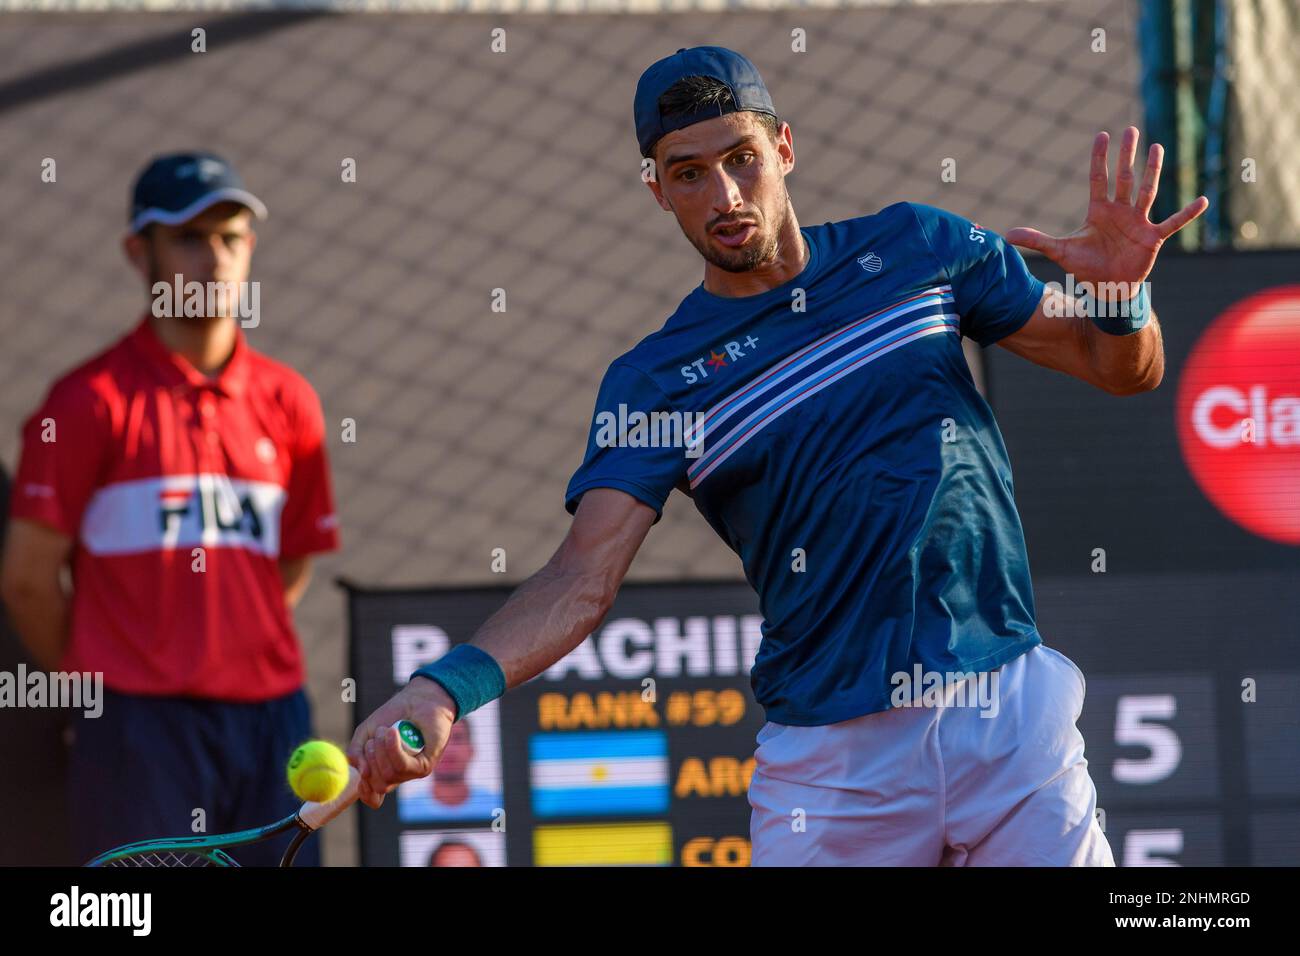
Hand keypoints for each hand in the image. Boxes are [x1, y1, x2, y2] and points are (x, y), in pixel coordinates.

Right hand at [346, 678, 456, 808]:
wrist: (418, 699)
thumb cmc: (393, 715)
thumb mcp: (366, 733)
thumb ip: (356, 752)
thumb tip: (361, 773)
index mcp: (382, 771)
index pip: (373, 796)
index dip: (364, 792)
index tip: (360, 774)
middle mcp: (398, 775)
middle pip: (378, 786)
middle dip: (370, 761)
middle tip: (373, 740)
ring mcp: (412, 772)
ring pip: (389, 775)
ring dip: (382, 751)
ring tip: (386, 730)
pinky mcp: (425, 765)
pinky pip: (403, 766)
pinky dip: (394, 750)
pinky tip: (393, 733)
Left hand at [1006, 127, 1207, 290]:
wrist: (1106, 288)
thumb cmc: (1085, 267)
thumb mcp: (1060, 252)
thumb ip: (1037, 240)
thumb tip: (1007, 236)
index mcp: (1099, 211)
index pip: (1098, 178)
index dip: (1099, 158)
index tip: (1101, 135)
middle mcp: (1120, 211)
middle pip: (1125, 178)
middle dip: (1127, 155)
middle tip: (1130, 130)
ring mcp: (1138, 222)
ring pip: (1147, 191)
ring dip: (1153, 170)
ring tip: (1157, 147)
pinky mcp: (1152, 238)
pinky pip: (1172, 223)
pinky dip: (1186, 214)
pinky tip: (1202, 200)